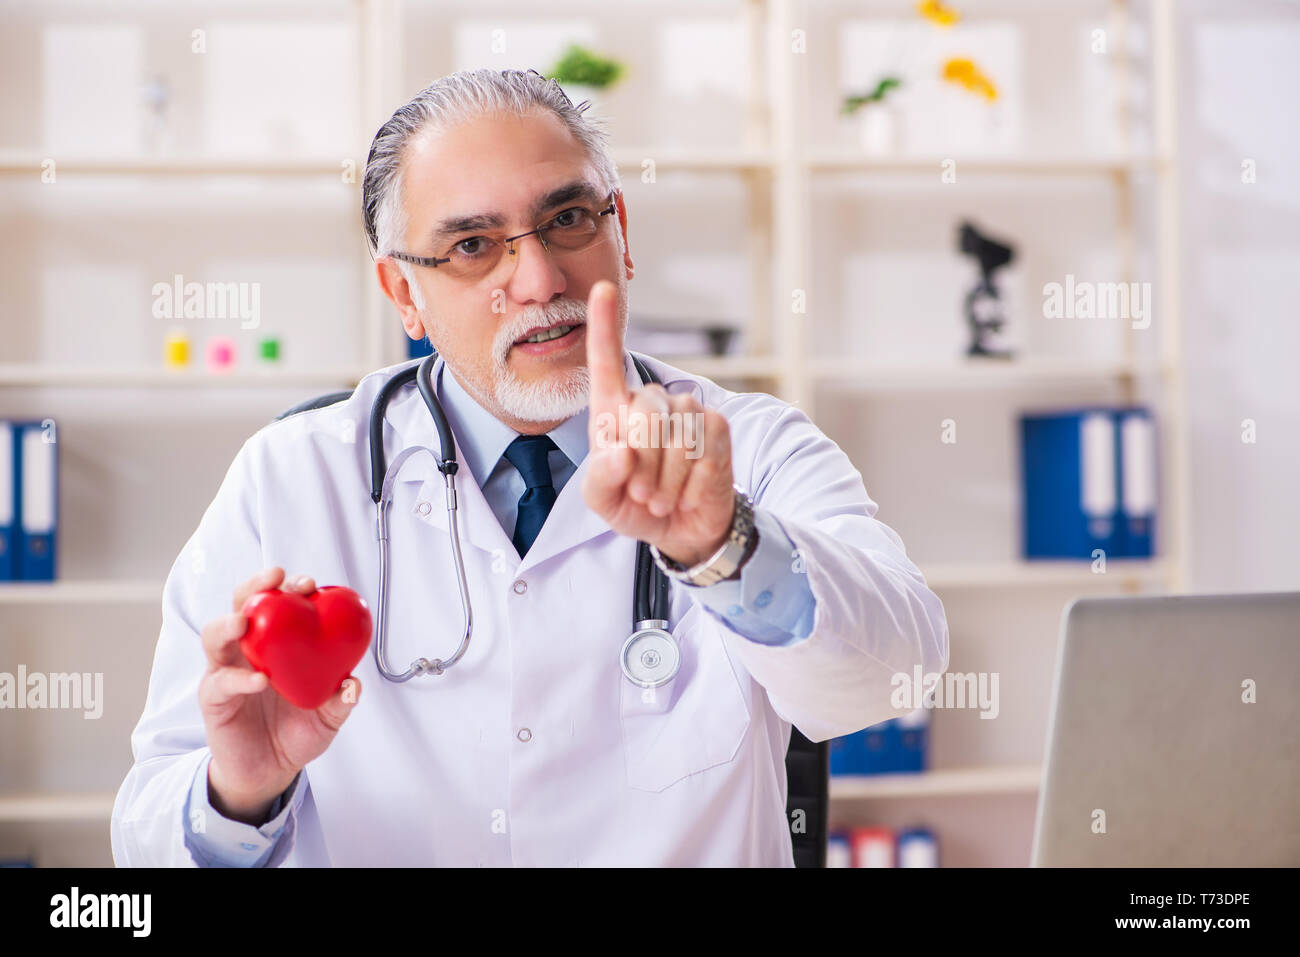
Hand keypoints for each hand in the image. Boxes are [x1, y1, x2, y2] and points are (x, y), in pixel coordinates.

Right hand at [198, 567, 361, 825]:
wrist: (270, 772)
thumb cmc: (297, 732)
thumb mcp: (329, 717)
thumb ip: (341, 700)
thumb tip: (354, 684)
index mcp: (276, 644)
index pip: (279, 604)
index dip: (290, 587)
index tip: (309, 583)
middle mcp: (248, 650)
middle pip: (242, 605)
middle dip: (256, 587)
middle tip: (275, 580)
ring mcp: (226, 671)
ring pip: (216, 636)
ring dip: (229, 623)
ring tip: (245, 622)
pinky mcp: (213, 699)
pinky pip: (220, 683)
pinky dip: (239, 679)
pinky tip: (260, 680)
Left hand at [580, 280, 735, 566]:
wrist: (683, 529)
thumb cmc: (637, 505)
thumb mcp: (603, 501)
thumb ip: (599, 479)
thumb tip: (621, 454)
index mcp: (614, 412)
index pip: (606, 364)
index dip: (604, 327)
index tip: (602, 289)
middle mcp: (650, 403)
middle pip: (642, 413)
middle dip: (640, 463)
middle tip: (642, 491)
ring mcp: (686, 412)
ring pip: (674, 434)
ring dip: (665, 479)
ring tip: (664, 493)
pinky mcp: (716, 427)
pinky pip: (702, 448)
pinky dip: (690, 481)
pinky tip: (689, 489)